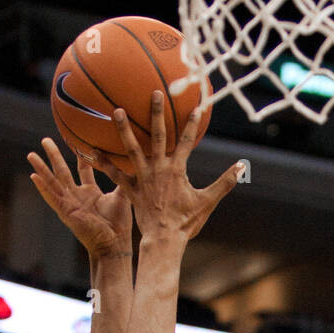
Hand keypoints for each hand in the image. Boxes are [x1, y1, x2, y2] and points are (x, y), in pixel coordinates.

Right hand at [27, 137, 131, 260]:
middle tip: (45, 140)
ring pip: (53, 182)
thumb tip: (133, 162)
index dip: (79, 155)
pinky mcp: (66, 212)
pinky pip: (52, 198)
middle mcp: (78, 196)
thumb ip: (123, 179)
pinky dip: (42, 187)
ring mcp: (70, 204)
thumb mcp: (122, 196)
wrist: (114, 244)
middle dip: (54, 156)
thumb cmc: (119, 224)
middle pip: (63, 171)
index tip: (76, 139)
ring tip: (31, 154)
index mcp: (90, 193)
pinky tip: (33, 176)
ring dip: (42, 168)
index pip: (83, 169)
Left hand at [95, 90, 241, 246]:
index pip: (187, 141)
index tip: (195, 106)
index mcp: (177, 169)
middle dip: (156, 113)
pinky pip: (115, 173)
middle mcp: (158, 168)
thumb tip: (242, 167)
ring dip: (124, 128)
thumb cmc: (187, 222)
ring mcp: (142, 177)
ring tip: (115, 110)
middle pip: (158, 135)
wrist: (164, 239)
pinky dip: (104, 162)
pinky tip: (91, 149)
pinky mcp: (130, 189)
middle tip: (153, 93)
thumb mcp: (208, 201)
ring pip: (132, 148)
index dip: (192, 124)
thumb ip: (225, 182)